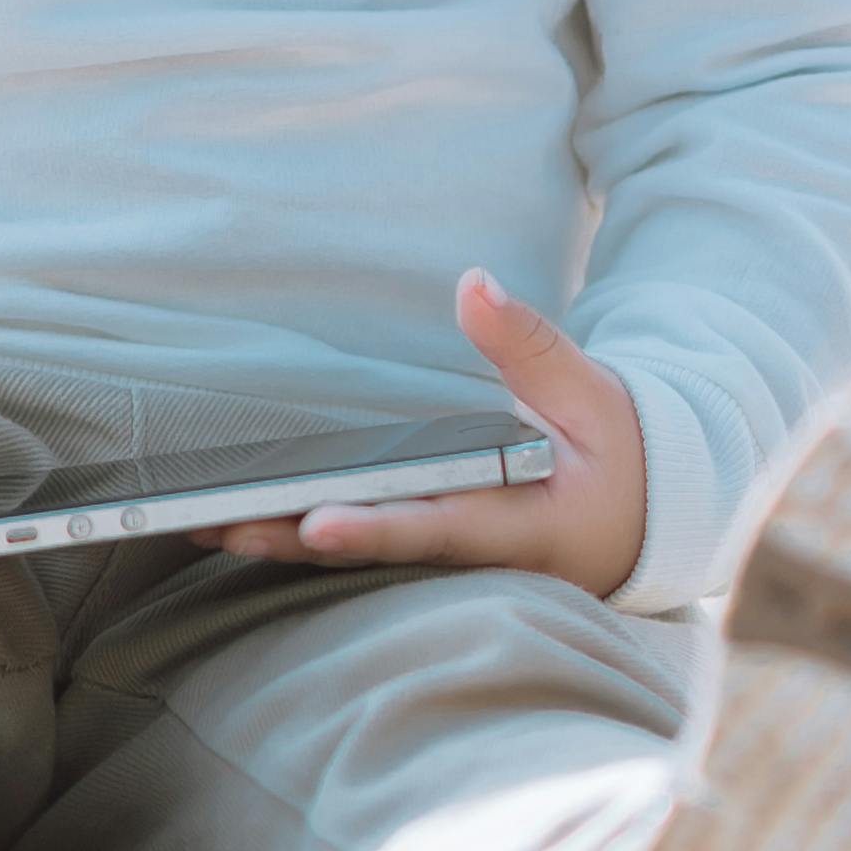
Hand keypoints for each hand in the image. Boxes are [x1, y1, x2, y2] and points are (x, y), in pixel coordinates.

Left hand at [222, 272, 647, 597]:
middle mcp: (477, 560)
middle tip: (223, 522)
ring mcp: (451, 565)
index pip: (438, 527)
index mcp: (524, 527)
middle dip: (297, 540)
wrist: (643, 517)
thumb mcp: (594, 395)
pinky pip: (364, 548)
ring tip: (208, 522)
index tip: (318, 522)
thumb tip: (475, 285)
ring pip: (359, 561)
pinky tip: (244, 519)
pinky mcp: (433, 552)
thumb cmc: (620, 455)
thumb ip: (531, 346)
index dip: (376, 528)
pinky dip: (303, 536)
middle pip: (377, 555)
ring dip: (284, 541)